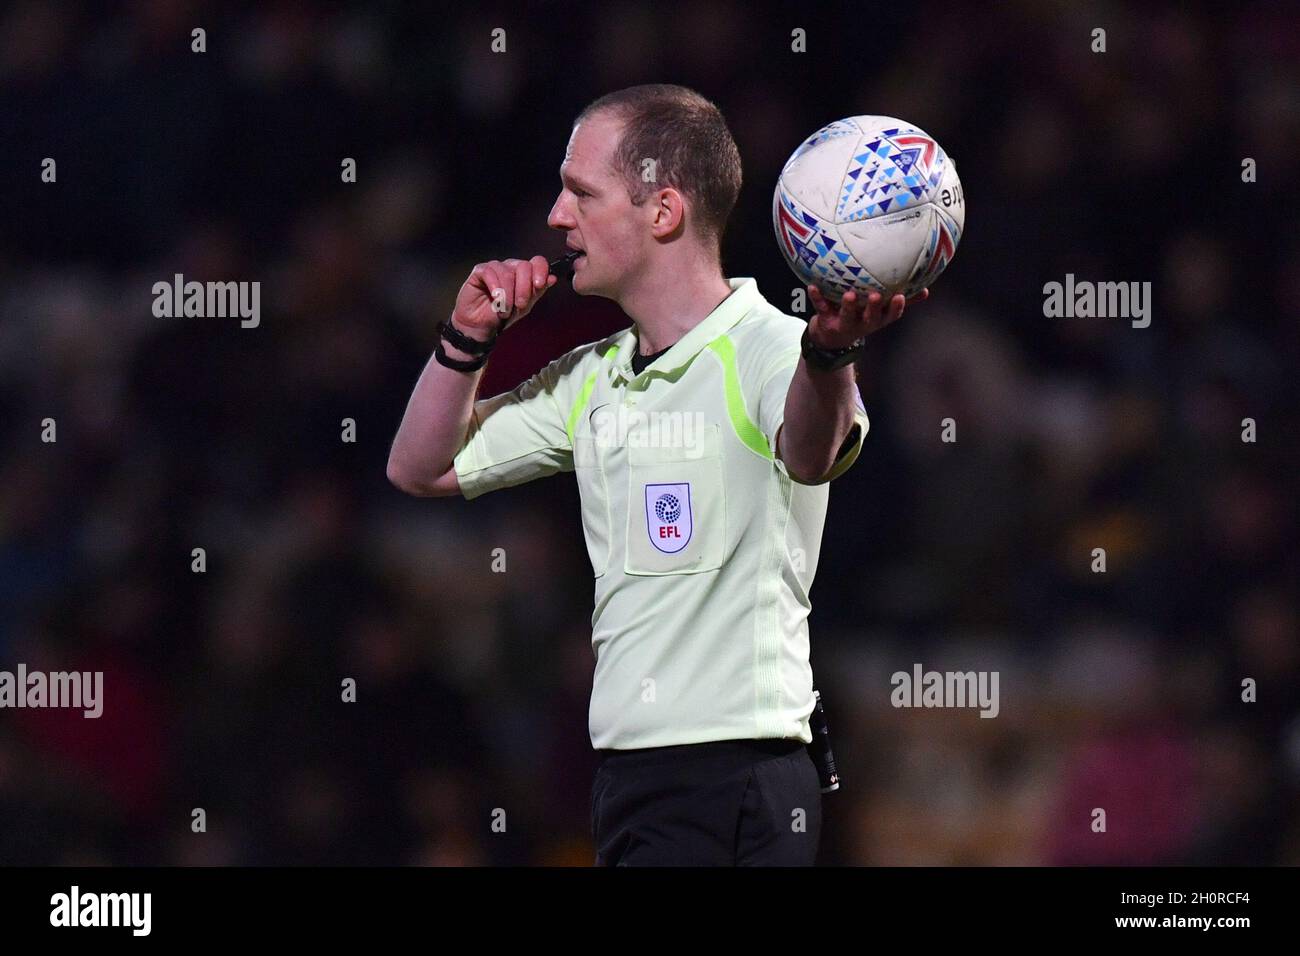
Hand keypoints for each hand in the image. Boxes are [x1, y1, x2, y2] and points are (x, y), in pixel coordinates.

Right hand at [452, 255, 556, 336]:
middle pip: (524, 266)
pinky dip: (495, 288)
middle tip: (520, 304)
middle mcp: (510, 267)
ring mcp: (495, 267)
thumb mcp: (524, 306)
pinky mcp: (480, 271)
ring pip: (507, 272)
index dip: (541, 271)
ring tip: (504, 309)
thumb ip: (537, 292)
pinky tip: (496, 300)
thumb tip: (552, 278)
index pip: (537, 262)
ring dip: (508, 295)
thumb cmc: (502, 315)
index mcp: (524, 274)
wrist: (481, 326)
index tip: (539, 285)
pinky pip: (490, 273)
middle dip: (524, 288)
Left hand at [806, 285, 928, 349]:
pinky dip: (817, 297)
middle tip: (875, 295)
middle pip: (869, 318)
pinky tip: (813, 286)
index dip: (895, 308)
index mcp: (876, 320)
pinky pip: (821, 307)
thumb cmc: (862, 317)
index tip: (900, 296)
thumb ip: (903, 301)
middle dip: (873, 308)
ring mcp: (843, 323)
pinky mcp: (826, 320)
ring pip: (846, 315)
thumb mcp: (882, 312)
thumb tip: (927, 289)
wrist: (831, 339)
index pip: (890, 315)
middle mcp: (862, 323)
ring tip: (850, 293)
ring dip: (848, 305)